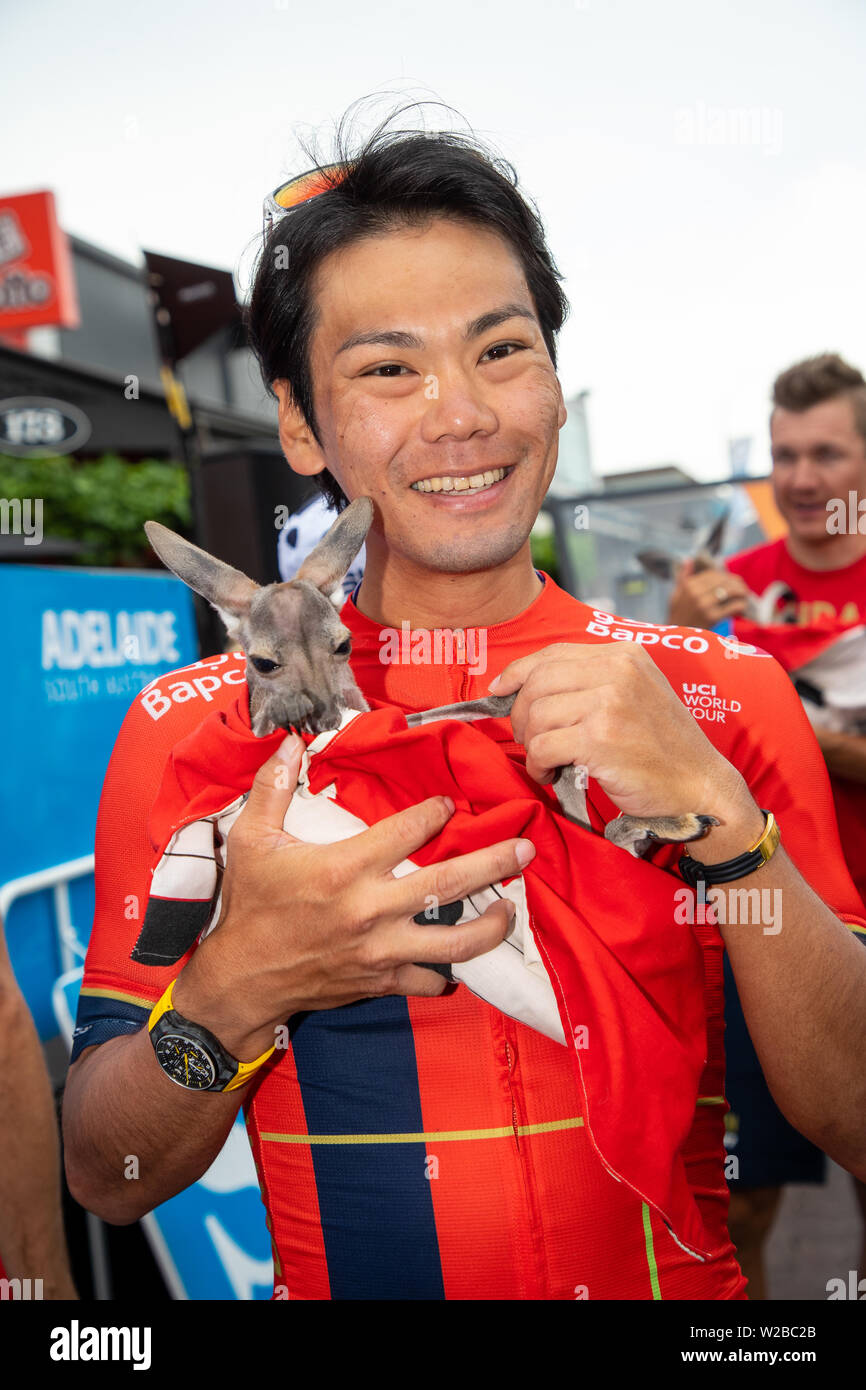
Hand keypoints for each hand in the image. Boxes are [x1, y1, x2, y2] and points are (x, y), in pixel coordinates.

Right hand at [174, 733, 533, 1057]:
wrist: (242, 978)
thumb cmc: (249, 905)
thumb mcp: (250, 840)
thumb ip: (273, 788)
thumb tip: (292, 742)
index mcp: (344, 868)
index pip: (408, 831)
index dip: (436, 813)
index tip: (448, 804)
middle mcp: (371, 909)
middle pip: (450, 883)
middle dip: (494, 863)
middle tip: (525, 848)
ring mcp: (381, 951)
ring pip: (454, 942)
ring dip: (491, 926)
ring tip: (510, 908)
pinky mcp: (381, 981)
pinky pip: (430, 981)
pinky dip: (449, 974)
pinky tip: (462, 960)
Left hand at [488, 642, 756, 831]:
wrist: (700, 786)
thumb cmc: (661, 747)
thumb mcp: (634, 694)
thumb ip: (591, 681)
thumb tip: (524, 683)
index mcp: (624, 654)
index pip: (553, 653)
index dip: (518, 671)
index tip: (498, 690)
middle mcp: (618, 670)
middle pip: (538, 681)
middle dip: (520, 714)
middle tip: (528, 739)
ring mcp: (610, 702)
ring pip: (536, 715)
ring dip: (531, 744)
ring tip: (546, 761)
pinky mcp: (601, 738)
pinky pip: (543, 746)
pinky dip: (538, 765)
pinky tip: (551, 774)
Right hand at [667, 559, 749, 628]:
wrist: (675, 641)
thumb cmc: (677, 618)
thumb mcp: (675, 596)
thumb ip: (683, 578)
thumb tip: (688, 560)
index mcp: (688, 586)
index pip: (712, 574)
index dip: (725, 577)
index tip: (732, 582)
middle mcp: (695, 593)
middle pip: (723, 580)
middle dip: (736, 583)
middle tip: (743, 589)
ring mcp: (703, 605)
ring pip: (730, 591)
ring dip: (741, 592)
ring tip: (744, 597)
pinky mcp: (712, 617)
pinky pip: (733, 606)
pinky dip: (740, 606)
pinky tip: (740, 610)